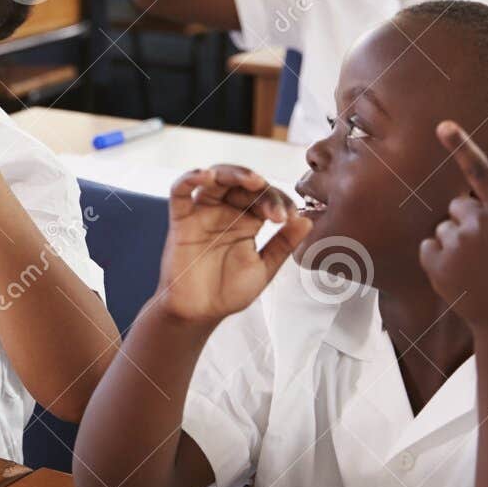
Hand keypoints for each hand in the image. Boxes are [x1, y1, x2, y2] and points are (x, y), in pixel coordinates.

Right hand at [154, 166, 307, 324]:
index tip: (290, 218)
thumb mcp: (264, 267)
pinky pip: (180, 192)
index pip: (265, 198)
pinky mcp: (181, 220)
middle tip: (274, 207)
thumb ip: (283, 244)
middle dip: (261, 189)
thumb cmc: (228, 291)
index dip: (280, 202)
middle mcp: (225, 212)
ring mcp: (203, 213)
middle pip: (242, 183)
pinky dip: (189, 178)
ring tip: (251, 180)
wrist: (200, 313)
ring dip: (233, 173)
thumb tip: (307, 220)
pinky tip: (205, 175)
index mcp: (248, 221)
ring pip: (215, 179)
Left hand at [419, 122, 487, 331]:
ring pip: (443, 229)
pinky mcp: (435, 264)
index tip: (442, 124)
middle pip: (458, 206)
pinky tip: (462, 274)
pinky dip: (439, 259)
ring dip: (456, 243)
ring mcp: (455, 245)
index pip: (481, 172)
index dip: (461, 145)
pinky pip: (428, 248)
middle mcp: (478, 224)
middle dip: (470, 222)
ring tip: (480, 266)